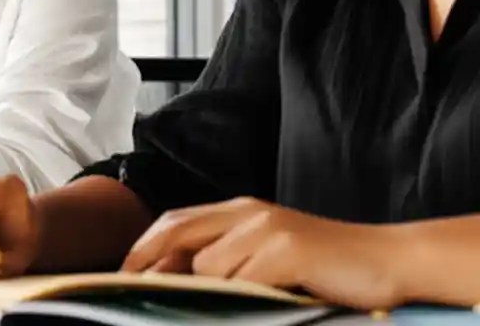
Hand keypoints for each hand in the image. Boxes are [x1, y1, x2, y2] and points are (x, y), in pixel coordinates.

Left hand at [122, 197, 407, 310]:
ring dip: (215, 292)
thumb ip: (225, 258)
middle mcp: (247, 212)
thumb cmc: (325, 266)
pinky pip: (242, 281)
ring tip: (251, 298)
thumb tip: (170, 277)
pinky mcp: (288, 250)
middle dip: (147, 261)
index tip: (122, 274)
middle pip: (177, 231)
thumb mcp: (267, 255)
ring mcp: (267, 229)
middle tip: (130, 288)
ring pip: (208, 268)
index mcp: (239, 210)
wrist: (388, 260)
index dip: (143, 247)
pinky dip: (244, 295)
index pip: (175, 222)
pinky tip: (269, 300)